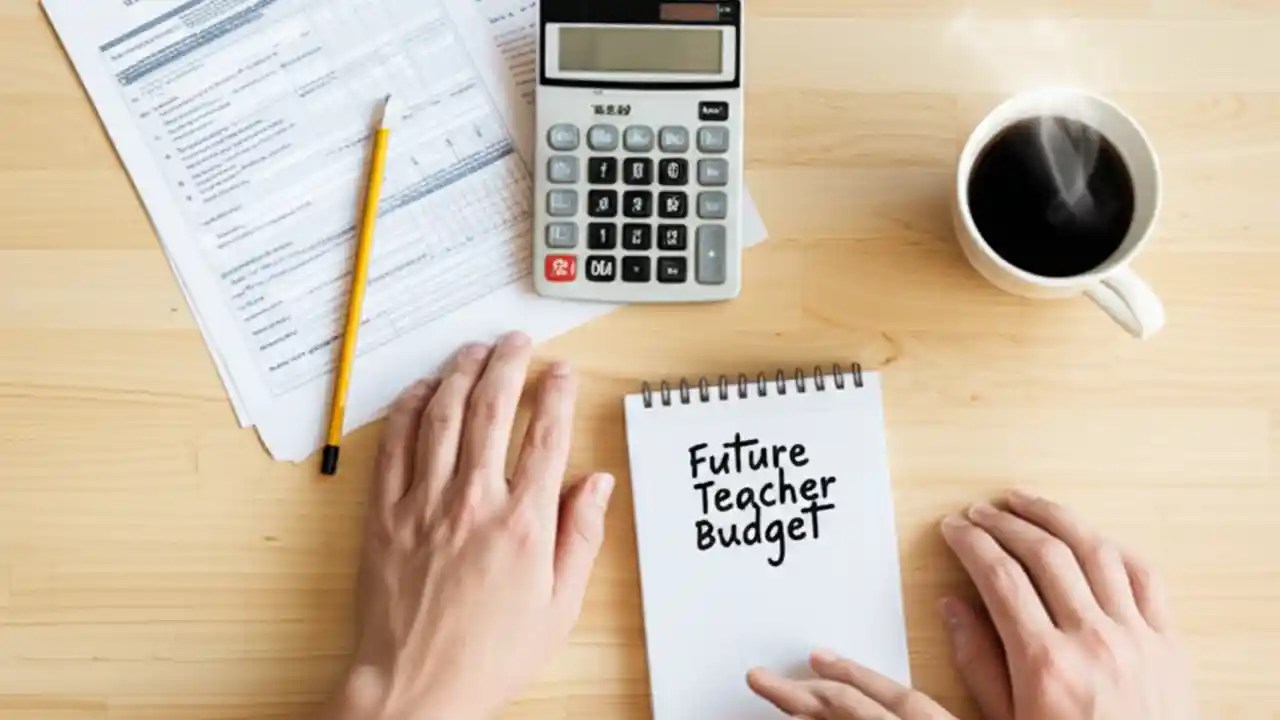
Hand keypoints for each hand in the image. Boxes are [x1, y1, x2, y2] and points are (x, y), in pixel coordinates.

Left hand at [321, 333, 614, 719]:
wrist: (416, 689)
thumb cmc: (489, 655)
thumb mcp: (560, 606)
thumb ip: (581, 537)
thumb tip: (598, 485)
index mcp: (524, 524)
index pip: (547, 435)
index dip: (558, 393)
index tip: (563, 373)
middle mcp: (474, 502)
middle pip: (492, 408)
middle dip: (509, 363)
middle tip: (517, 343)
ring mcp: (424, 504)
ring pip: (442, 415)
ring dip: (459, 373)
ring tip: (473, 351)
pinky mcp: (385, 516)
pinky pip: (394, 446)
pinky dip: (408, 410)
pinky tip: (422, 392)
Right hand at [939, 491, 1194, 719]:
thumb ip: (977, 665)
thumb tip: (953, 606)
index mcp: (1045, 665)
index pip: (1000, 577)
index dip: (972, 543)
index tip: (955, 529)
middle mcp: (1093, 641)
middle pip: (1044, 553)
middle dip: (1005, 523)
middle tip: (980, 512)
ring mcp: (1137, 638)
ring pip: (1095, 550)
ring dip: (1055, 517)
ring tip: (1025, 503)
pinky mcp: (1169, 643)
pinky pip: (1144, 576)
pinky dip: (1113, 547)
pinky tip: (1089, 538)